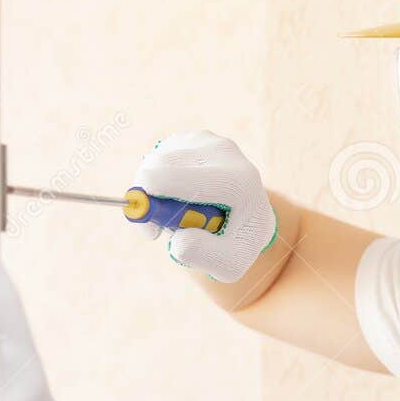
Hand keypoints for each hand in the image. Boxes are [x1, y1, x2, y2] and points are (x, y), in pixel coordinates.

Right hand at [135, 130, 275, 282]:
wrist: (252, 214)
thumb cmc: (238, 240)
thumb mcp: (231, 262)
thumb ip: (206, 257)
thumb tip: (179, 240)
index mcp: (239, 181)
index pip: (186, 177)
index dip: (153, 194)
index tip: (148, 225)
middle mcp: (225, 152)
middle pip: (163, 165)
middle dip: (148, 198)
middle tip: (156, 229)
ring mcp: (209, 140)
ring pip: (156, 161)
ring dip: (153, 191)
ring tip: (176, 213)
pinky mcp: (194, 138)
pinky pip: (159, 157)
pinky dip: (157, 180)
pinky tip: (177, 195)